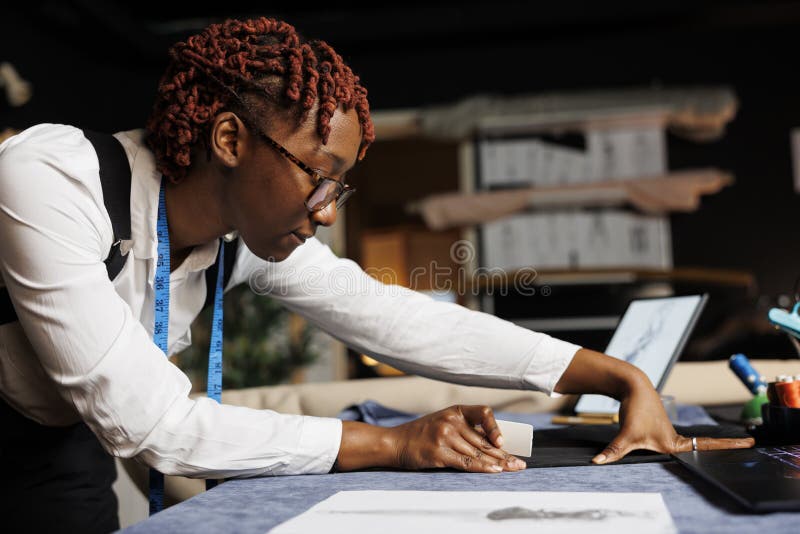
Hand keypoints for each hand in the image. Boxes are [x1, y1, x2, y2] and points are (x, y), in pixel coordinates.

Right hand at [389, 405, 526, 472]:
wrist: (395, 442)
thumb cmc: (422, 435)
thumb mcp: (443, 422)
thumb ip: (465, 429)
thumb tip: (494, 445)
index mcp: (455, 411)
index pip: (483, 412)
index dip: (496, 426)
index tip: (503, 441)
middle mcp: (451, 421)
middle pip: (484, 440)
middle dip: (504, 454)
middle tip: (519, 463)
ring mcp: (444, 437)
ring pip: (478, 453)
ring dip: (497, 464)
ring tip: (512, 469)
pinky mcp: (439, 453)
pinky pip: (466, 462)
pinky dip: (482, 468)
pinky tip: (494, 471)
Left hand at [592, 373, 754, 463]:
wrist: (631, 385)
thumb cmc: (634, 409)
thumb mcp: (624, 435)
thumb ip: (613, 451)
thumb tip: (597, 463)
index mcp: (674, 442)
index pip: (707, 446)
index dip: (728, 446)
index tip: (750, 444)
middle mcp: (675, 438)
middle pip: (703, 447)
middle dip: (725, 447)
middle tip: (750, 445)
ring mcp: (669, 432)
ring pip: (688, 444)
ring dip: (709, 446)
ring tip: (738, 445)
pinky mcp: (660, 428)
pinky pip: (673, 439)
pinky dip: (687, 442)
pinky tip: (698, 447)